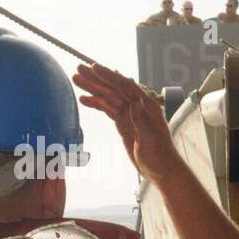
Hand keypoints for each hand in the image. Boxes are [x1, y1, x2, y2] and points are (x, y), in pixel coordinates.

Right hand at [73, 63, 181, 182]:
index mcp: (147, 106)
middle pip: (114, 89)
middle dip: (96, 78)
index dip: (109, 76)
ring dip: (93, 88)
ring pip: (109, 97)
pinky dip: (96, 103)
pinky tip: (84, 99)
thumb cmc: (161, 156)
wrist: (162, 171)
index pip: (125, 86)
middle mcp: (138, 107)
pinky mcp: (124, 124)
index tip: (94, 67)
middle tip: (78, 68)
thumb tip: (135, 102)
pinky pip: (108, 109)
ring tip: (76, 79)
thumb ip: (142, 121)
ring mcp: (130, 115)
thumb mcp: (151, 139)